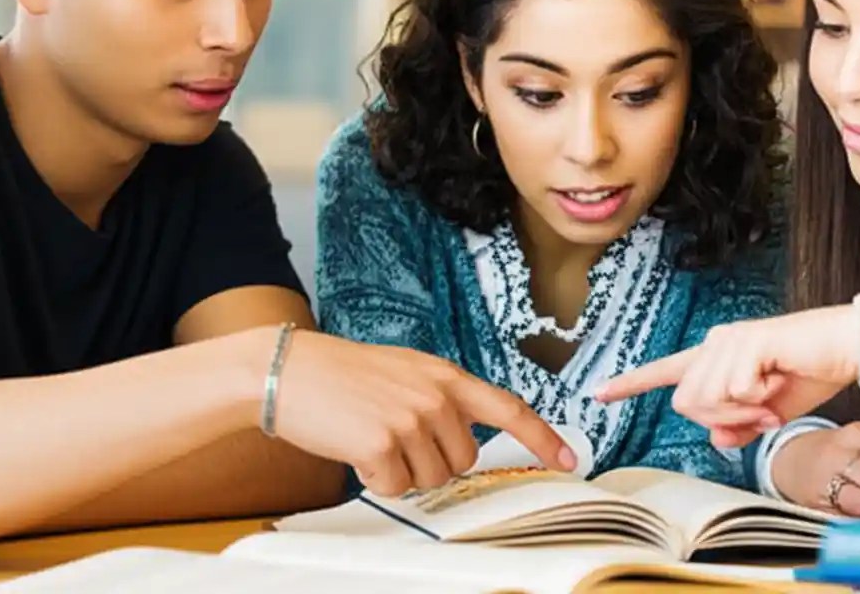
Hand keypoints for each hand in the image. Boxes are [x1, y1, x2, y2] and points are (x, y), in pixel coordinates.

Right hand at [270, 331, 575, 496]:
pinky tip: (356, 450)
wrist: (289, 371)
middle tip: (393, 436)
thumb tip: (463, 444)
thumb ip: (441, 400)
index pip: (509, 408)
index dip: (543, 437)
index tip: (569, 460)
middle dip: (431, 461)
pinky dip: (375, 479)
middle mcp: (437, 396)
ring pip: (431, 479)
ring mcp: (412, 419)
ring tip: (371, 436)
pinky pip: (397, 488)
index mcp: (446, 376)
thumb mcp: (405, 373)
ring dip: (402, 471)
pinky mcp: (383, 443)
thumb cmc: (343, 376)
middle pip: (463, 461)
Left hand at [596, 309, 856, 446]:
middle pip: (686, 404)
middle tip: (758, 418)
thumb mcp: (770, 414)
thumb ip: (739, 427)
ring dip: (740, 413)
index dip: (631, 384)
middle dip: (720, 421)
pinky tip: (777, 381)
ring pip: (705, 401)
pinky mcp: (746, 342)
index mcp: (715, 356)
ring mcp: (728, 340)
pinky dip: (757, 400)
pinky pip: (732, 392)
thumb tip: (716, 440)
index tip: (598, 392)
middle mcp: (715, 343)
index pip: (665, 372)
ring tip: (770, 399)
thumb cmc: (811, 374)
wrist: (846, 348)